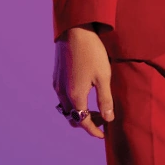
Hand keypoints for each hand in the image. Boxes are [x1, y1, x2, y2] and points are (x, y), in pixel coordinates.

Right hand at [52, 24, 113, 138]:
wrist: (74, 30)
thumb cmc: (92, 51)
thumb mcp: (104, 76)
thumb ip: (105, 99)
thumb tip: (108, 119)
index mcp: (75, 96)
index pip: (83, 122)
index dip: (94, 131)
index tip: (104, 135)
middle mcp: (62, 93)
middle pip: (73, 118)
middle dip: (87, 122)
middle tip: (102, 120)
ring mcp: (57, 85)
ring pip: (66, 108)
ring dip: (79, 112)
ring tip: (95, 108)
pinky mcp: (56, 76)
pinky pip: (63, 98)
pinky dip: (73, 102)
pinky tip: (84, 94)